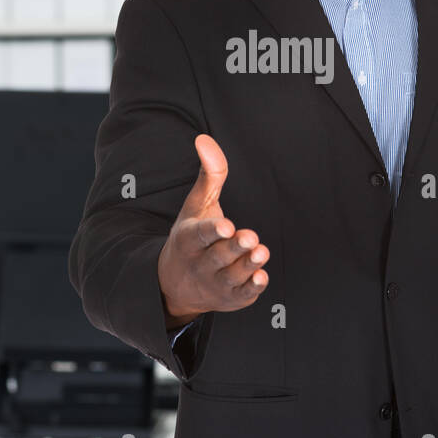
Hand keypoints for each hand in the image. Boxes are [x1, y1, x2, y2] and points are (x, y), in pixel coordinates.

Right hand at [157, 134, 269, 328]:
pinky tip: (261, 276)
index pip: (200, 235)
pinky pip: (243, 295)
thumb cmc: (192, 237)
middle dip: (234, 247)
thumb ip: (208, 174)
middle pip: (219, 255)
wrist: (176, 285)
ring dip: (247, 265)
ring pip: (233, 276)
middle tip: (250, 236)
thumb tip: (204, 139)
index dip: (212, 231)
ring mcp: (216, 284)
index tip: (226, 225)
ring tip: (261, 251)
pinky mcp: (232, 298)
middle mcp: (200, 264)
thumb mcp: (196, 206)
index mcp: (188, 239)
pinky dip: (251, 288)